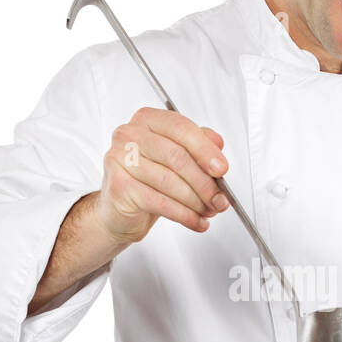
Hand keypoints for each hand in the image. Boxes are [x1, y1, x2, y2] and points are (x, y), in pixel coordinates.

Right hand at [98, 107, 229, 244]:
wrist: (120, 209)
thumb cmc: (148, 180)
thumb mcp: (177, 159)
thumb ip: (197, 146)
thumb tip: (217, 144)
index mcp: (147, 120)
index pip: (181, 128)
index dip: (205, 150)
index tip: (222, 169)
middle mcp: (129, 135)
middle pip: (177, 157)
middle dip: (204, 182)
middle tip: (220, 198)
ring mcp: (120, 160)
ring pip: (170, 182)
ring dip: (196, 202)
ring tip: (209, 211)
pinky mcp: (119, 186)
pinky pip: (160, 202)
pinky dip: (184, 215)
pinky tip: (196, 221)